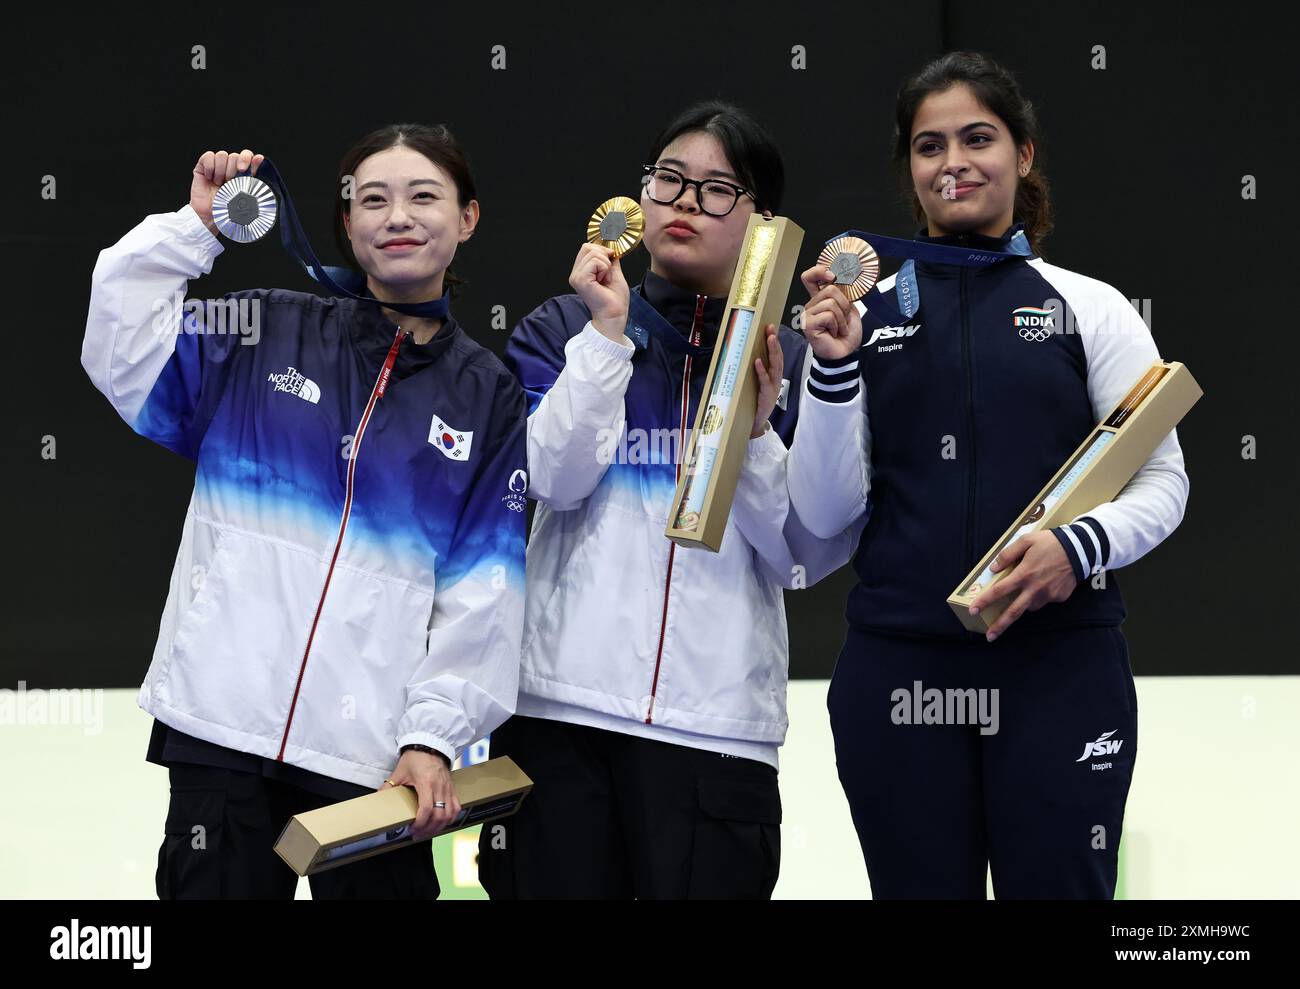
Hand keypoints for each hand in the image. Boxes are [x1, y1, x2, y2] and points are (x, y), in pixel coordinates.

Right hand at [191, 149, 263, 238]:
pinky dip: (210, 166)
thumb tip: (260, 158)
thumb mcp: (245, 194)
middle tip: (230, 182)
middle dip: (233, 169)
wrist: (211, 217)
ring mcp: (217, 166)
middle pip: (234, 156)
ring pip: (222, 155)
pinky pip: (208, 156)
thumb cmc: (229, 209)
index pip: (247, 155)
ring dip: (221, 170)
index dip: (246, 158)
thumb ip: (253, 176)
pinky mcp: (203, 167)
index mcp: (243, 173)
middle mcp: (230, 168)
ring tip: (218, 183)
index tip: (243, 168)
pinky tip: (210, 178)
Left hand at [380, 749, 460, 840]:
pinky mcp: (452, 788)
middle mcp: (439, 787)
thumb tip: (377, 799)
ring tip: (429, 831)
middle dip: (429, 829)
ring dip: (440, 826)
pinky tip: (442, 822)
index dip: (420, 823)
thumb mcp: (399, 772)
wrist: (430, 745)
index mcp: (426, 783)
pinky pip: (456, 806)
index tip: (413, 829)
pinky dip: (451, 817)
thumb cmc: (415, 758)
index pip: (427, 809)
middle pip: (439, 815)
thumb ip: (388, 786)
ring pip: (450, 813)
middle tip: (418, 834)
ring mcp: (448, 788)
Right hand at [569, 243, 629, 341]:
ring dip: (605, 264)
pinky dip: (604, 268)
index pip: (587, 248)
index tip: (609, 266)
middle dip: (604, 256)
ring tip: (605, 279)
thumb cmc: (615, 300)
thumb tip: (610, 249)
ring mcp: (576, 277)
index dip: (602, 251)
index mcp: (581, 272)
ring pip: (592, 253)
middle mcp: (576, 274)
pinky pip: (594, 261)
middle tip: (607, 273)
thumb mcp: (614, 273)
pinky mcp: (580, 280)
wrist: (615, 314)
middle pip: (587, 247)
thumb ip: (610, 260)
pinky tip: (603, 280)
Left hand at [751, 323, 782, 438]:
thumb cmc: (754, 403)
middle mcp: (775, 380)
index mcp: (772, 376)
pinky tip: (757, 362)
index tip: (770, 328)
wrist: (754, 424)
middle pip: (777, 358)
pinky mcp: (766, 396)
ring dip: (772, 352)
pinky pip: (764, 382)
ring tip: (770, 338)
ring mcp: (772, 388)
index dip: (774, 342)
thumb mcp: (754, 385)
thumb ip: (753, 372)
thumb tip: (742, 355)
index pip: (775, 356)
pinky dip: (761, 371)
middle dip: (774, 342)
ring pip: (775, 367)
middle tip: (771, 328)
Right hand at [799, 264, 862, 360]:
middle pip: (830, 289)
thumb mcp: (849, 309)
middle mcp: (811, 305)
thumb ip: (843, 294)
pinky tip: (833, 333)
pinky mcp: (807, 325)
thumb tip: (843, 280)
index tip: (832, 275)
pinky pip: (828, 315)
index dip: (819, 271)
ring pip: (831, 303)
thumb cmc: (846, 333)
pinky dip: (837, 325)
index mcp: (819, 299)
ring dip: (842, 318)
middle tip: (843, 319)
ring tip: (839, 328)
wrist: (846, 353)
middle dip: (844, 304)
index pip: (809, 277)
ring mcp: (807, 315)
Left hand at [967, 530, 1078, 641]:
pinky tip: (1045, 582)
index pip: (999, 591)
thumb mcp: (1027, 540)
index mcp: (1024, 574)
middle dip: (1000, 626)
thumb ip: (1008, 554)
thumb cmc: (1051, 542)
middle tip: (990, 637)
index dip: (984, 601)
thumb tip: (993, 568)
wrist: (1081, 549)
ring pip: (1030, 606)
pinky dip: (1040, 595)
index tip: (973, 610)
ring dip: (1024, 602)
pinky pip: (1044, 600)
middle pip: (1014, 612)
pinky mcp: (1059, 598)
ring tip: (1028, 588)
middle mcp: (1035, 589)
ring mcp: (1048, 595)